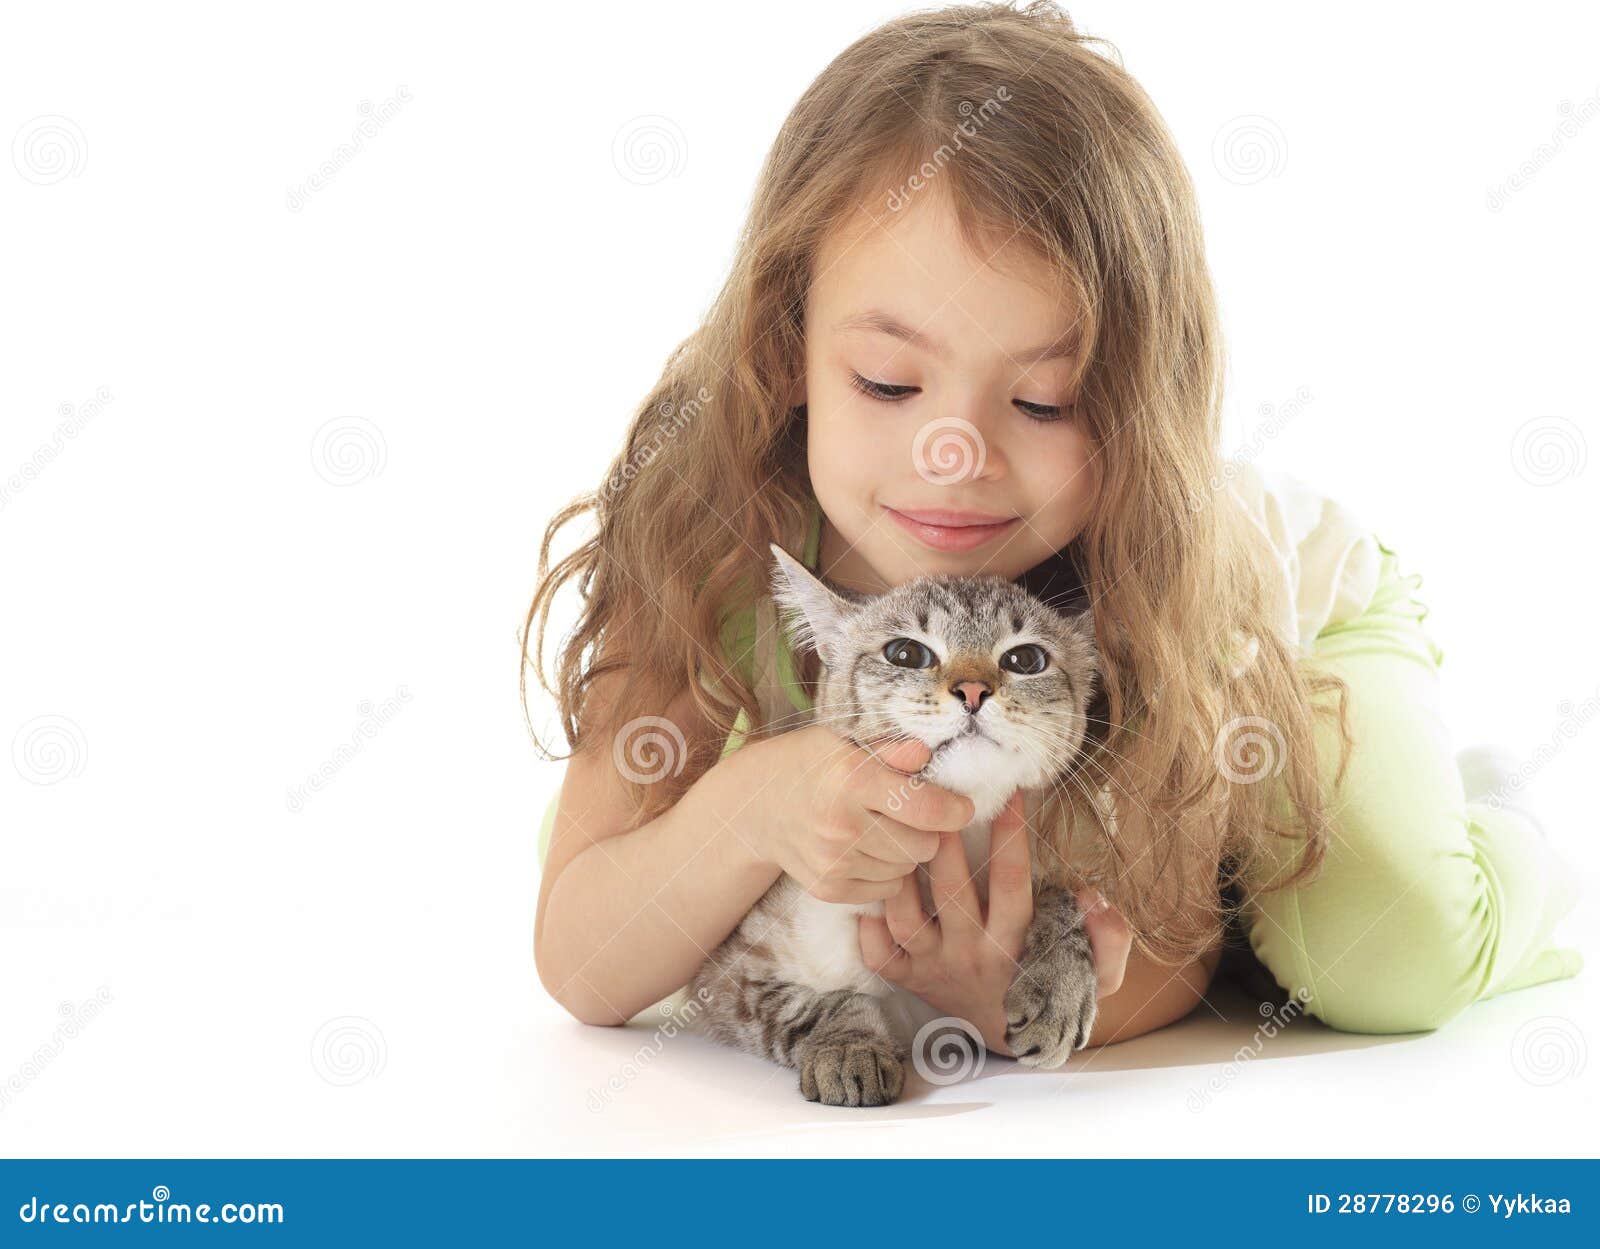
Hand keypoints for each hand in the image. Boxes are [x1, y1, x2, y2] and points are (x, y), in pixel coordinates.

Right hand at [735, 724, 974, 904]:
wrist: (756, 806)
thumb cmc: (811, 765)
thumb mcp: (846, 741)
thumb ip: (891, 749)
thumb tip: (927, 754)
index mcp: (850, 778)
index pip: (924, 808)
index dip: (955, 810)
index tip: (962, 807)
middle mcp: (841, 824)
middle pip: (922, 845)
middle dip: (929, 832)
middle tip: (916, 816)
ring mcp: (832, 861)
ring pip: (907, 869)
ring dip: (907, 853)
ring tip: (886, 830)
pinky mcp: (828, 888)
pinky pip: (886, 890)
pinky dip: (888, 874)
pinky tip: (869, 851)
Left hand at [857, 775, 1133, 1054]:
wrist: (1016, 1042)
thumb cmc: (1055, 988)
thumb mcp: (1097, 974)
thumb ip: (1108, 941)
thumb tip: (1097, 900)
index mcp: (1015, 942)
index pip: (1012, 881)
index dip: (1011, 836)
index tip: (1010, 794)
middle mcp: (971, 953)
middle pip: (951, 891)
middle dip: (942, 843)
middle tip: (932, 799)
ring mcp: (935, 967)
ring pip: (906, 918)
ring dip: (898, 877)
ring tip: (892, 832)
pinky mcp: (910, 980)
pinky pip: (879, 954)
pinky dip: (867, 925)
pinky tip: (866, 890)